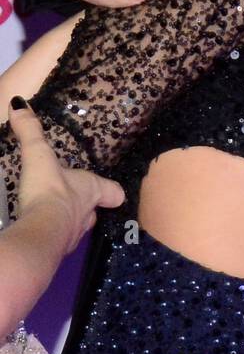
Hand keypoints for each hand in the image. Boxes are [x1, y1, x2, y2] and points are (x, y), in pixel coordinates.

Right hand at [6, 97, 125, 255]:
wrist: (40, 233)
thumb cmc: (49, 190)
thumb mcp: (38, 155)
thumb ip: (30, 131)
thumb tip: (20, 103)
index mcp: (91, 191)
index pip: (112, 191)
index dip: (112, 191)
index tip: (114, 193)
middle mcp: (86, 215)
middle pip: (93, 212)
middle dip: (86, 207)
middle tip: (74, 201)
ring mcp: (73, 236)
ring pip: (75, 229)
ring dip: (67, 222)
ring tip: (53, 216)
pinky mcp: (55, 251)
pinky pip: (56, 242)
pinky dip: (50, 236)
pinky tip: (38, 231)